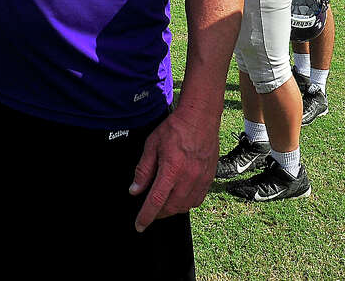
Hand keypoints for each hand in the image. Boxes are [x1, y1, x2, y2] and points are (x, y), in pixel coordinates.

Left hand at [128, 108, 218, 231]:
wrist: (200, 118)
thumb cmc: (175, 128)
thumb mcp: (151, 145)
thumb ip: (143, 170)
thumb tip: (135, 190)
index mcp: (171, 169)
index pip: (156, 201)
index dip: (146, 216)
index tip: (140, 225)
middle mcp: (188, 178)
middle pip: (171, 207)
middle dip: (158, 214)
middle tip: (149, 211)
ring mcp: (201, 179)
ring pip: (185, 206)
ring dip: (172, 209)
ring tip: (163, 204)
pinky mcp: (209, 178)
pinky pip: (197, 200)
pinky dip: (186, 203)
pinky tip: (179, 197)